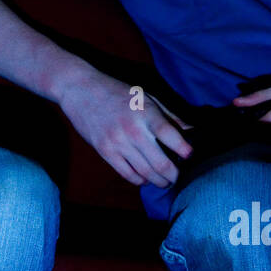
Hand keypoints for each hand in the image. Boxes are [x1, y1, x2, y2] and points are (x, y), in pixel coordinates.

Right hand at [57, 68, 192, 188]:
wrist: (80, 90)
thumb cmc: (117, 92)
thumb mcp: (146, 97)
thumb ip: (169, 115)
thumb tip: (191, 131)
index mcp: (146, 112)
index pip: (170, 135)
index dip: (184, 149)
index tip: (190, 155)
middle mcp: (133, 129)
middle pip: (160, 163)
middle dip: (173, 175)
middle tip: (177, 177)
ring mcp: (117, 142)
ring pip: (145, 173)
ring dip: (159, 181)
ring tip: (164, 181)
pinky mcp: (104, 151)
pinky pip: (127, 174)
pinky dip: (140, 180)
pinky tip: (145, 178)